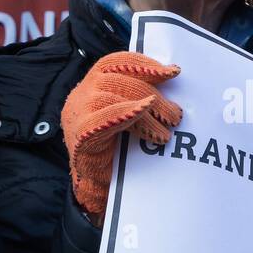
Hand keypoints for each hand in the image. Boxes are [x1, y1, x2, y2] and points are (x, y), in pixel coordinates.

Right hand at [61, 51, 182, 216]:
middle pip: (118, 79)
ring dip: (146, 111)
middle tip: (176, 115)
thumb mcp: (128, 120)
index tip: (173, 71)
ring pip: (112, 96)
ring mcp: (77, 114)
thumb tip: (174, 91)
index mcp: (92, 86)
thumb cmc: (116, 153)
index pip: (116, 63)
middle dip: (153, 94)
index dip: (145, 64)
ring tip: (166, 132)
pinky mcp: (80, 136)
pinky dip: (125, 113)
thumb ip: (139, 101)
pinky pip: (102, 118)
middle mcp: (81, 95)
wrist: (93, 190)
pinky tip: (142, 115)